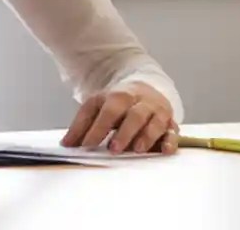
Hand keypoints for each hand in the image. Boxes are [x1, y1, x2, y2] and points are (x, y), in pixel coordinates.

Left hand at [60, 81, 178, 154]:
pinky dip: (170, 141)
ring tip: (136, 150)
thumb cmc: (117, 102)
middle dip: (125, 132)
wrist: (143, 89)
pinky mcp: (170, 123)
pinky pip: (173, 132)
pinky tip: (165, 150)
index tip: (87, 145)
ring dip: (147, 137)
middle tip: (113, 148)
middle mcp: (141, 102)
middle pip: (135, 115)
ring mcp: (157, 112)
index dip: (98, 128)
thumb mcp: (97, 106)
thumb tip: (66, 144)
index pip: (109, 111)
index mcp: (120, 96)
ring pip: (155, 122)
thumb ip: (82, 125)